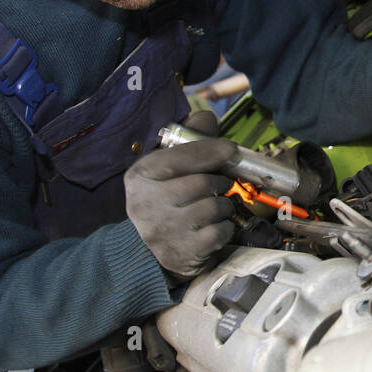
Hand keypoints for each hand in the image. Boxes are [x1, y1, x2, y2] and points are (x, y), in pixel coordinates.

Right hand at [125, 109, 238, 277]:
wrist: (152, 251)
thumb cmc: (167, 199)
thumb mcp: (167, 167)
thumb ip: (188, 141)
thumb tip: (206, 118)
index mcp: (140, 176)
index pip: (178, 158)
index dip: (209, 151)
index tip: (231, 150)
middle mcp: (146, 204)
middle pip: (201, 183)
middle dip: (220, 182)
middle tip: (220, 185)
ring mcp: (163, 231)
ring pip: (214, 207)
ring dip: (223, 206)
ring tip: (213, 208)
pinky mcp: (182, 253)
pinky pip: (220, 232)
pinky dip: (225, 228)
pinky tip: (212, 228)